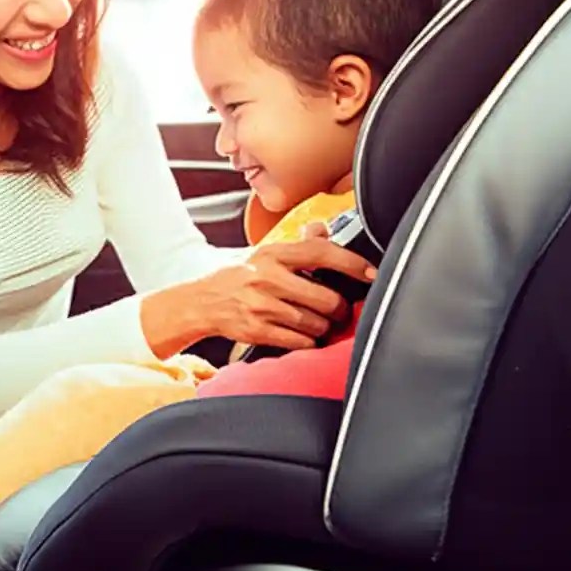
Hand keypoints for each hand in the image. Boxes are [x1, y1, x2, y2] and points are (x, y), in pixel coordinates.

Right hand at [201, 238, 375, 349]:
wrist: (199, 302)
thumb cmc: (236, 278)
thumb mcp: (263, 254)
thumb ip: (296, 244)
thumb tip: (322, 229)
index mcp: (272, 254)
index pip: (320, 253)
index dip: (352, 263)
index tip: (370, 273)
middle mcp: (267, 277)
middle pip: (325, 298)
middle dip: (339, 309)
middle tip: (338, 310)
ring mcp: (261, 305)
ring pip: (315, 323)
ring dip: (323, 327)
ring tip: (317, 323)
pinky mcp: (256, 330)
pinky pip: (299, 341)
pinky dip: (307, 342)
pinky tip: (302, 335)